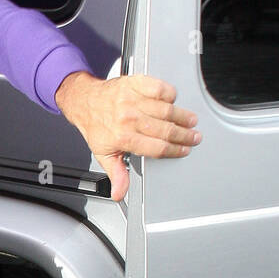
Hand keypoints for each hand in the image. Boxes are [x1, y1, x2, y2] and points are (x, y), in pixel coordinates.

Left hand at [54, 71, 200, 201]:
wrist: (84, 102)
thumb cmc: (96, 126)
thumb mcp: (104, 154)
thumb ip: (116, 174)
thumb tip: (120, 193)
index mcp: (123, 137)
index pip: (157, 148)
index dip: (174, 151)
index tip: (184, 150)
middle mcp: (128, 118)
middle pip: (165, 130)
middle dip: (184, 135)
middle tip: (194, 136)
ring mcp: (132, 100)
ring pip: (165, 109)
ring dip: (182, 116)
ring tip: (191, 120)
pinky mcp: (134, 84)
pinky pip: (158, 87)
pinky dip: (169, 93)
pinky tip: (173, 100)